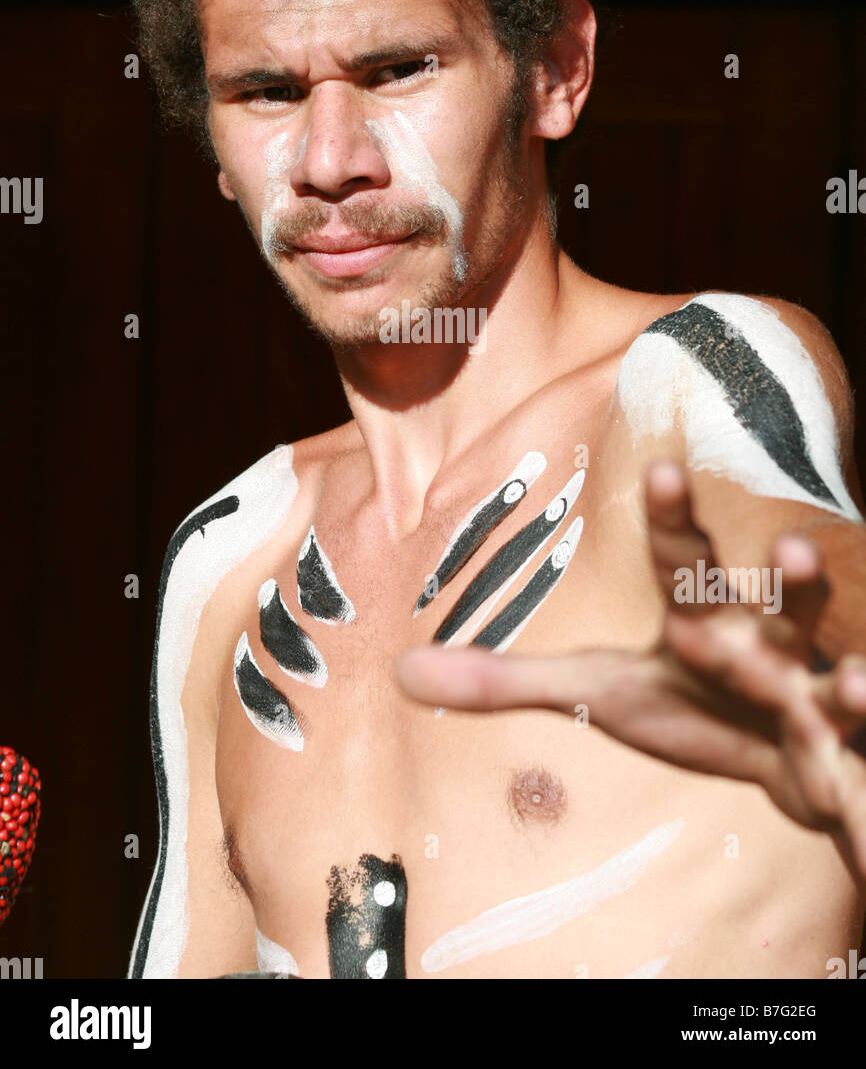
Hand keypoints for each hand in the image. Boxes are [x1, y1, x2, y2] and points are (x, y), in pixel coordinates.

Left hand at [397, 461, 865, 881]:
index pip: (680, 561)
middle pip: (767, 598)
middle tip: (785, 542)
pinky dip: (860, 709)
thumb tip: (400, 670)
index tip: (662, 466)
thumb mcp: (596, 697)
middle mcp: (757, 636)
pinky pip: (856, 720)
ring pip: (820, 650)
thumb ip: (504, 681)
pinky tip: (858, 694)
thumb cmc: (692, 712)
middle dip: (777, 574)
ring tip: (837, 631)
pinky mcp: (840, 732)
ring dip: (825, 635)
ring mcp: (806, 682)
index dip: (671, 518)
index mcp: (697, 619)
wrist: (784, 763)